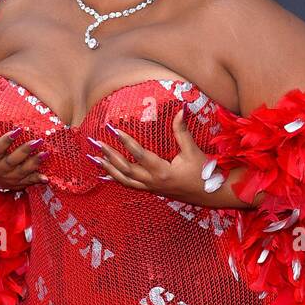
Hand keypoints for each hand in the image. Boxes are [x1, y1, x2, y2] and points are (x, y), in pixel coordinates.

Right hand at [0, 103, 47, 191]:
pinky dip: (37, 180)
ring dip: (35, 163)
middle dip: (25, 151)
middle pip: (12, 160)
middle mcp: (0, 169)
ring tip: (46, 153)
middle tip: (38, 141)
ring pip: (23, 171)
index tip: (17, 130)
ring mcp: (10, 178)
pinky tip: (46, 178)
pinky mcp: (19, 183)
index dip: (6, 141)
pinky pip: (29, 182)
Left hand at [88, 111, 250, 209]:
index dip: (126, 142)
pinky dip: (116, 179)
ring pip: (124, 180)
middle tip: (96, 143)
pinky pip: (129, 185)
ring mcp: (151, 187)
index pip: (140, 155)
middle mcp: (153, 182)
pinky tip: (104, 174)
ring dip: (108, 168)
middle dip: (110, 155)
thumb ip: (182, 132)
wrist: (210, 194)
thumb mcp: (193, 151)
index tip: (114, 130)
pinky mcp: (152, 190)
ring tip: (94, 157)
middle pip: (126, 169)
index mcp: (163, 171)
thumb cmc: (203, 172)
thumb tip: (180, 110)